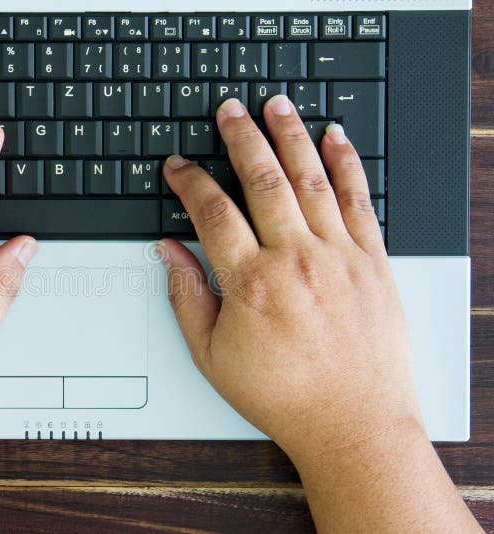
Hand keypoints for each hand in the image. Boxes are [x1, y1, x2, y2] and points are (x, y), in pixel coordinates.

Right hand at [159, 95, 418, 462]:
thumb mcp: (212, 355)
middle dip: (240, 137)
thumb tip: (168, 253)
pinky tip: (335, 138)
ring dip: (290, 136)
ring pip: (310, 178)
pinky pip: (359, 199)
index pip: (212, 212)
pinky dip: (346, 164)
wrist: (352, 423)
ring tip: (275, 106)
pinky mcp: (371, 261)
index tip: (179, 166)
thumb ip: (186, 296)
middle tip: (228, 111)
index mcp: (251, 283)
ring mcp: (338, 256)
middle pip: (262, 180)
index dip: (190, 180)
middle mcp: (295, 260)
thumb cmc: (284, 395)